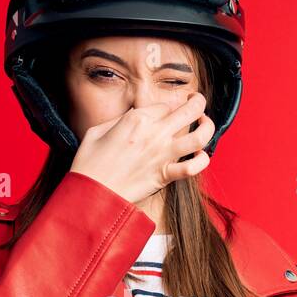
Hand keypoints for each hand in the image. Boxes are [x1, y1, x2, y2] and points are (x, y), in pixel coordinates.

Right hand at [68, 91, 216, 203]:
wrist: (92, 193)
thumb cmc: (90, 163)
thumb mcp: (97, 131)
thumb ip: (120, 120)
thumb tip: (134, 118)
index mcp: (136, 119)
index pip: (165, 105)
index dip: (167, 108)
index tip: (165, 113)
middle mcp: (154, 134)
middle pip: (189, 110)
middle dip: (197, 102)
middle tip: (197, 102)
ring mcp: (162, 155)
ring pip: (199, 136)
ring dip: (207, 127)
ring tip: (204, 124)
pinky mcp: (165, 175)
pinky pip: (193, 168)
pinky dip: (202, 161)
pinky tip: (201, 156)